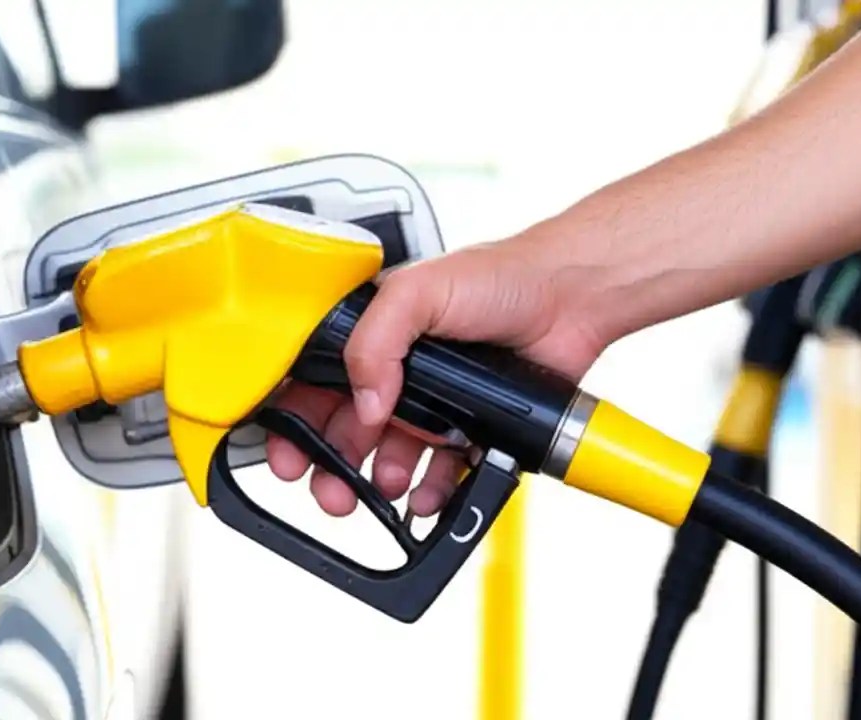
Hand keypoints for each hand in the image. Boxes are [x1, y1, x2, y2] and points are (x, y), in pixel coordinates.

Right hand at [265, 230, 615, 517]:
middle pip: (344, 430)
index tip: (288, 452)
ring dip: (377, 481)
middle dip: (330, 466)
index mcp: (372, 334)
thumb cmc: (502, 278)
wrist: (572, 299)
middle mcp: (397, 370)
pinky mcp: (469, 428)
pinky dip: (428, 491)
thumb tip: (362, 402)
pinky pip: (439, 473)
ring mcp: (433, 402)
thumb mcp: (418, 292)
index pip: (315, 382)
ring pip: (387, 457)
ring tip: (382, 488)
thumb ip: (374, 341)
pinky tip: (424, 497)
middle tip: (330, 490)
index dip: (295, 419)